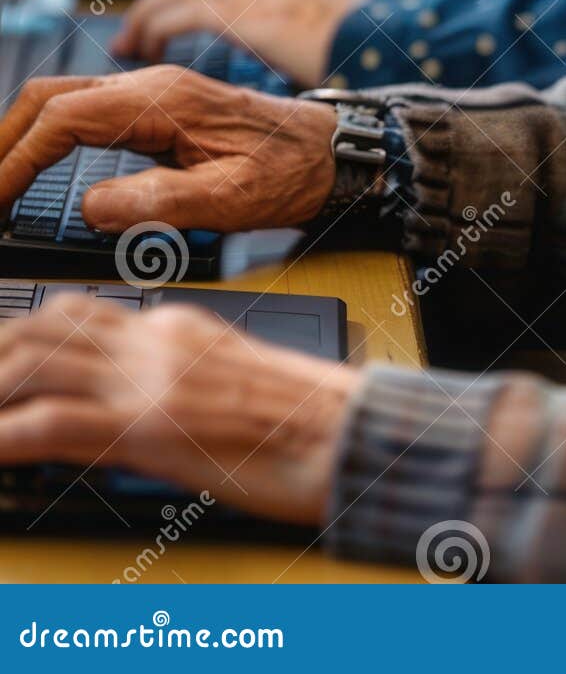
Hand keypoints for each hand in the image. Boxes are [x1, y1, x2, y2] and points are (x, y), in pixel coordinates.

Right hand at [0, 65, 336, 231]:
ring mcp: (151, 93)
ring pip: (62, 100)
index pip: (62, 118)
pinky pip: (85, 111)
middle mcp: (150, 85)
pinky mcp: (155, 108)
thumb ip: (161, 202)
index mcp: (163, 100)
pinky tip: (35, 165)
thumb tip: (94, 207)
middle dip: (4, 142)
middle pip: (49, 97)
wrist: (330, 150)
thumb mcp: (232, 198)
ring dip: (21, 136)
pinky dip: (47, 136)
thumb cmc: (291, 171)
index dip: (16, 159)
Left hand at [0, 294, 355, 526]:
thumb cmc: (304, 419)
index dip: (19, 335)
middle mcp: (154, 342)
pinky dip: (6, 437)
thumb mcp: (228, 381)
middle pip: (42, 329)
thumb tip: (130, 405)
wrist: (346, 429)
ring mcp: (148, 381)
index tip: (0, 357)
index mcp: (174, 326)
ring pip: (32, 364)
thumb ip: (173, 380)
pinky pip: (51, 425)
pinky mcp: (148, 427)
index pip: (76, 313)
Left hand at [113, 0, 367, 87]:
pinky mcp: (252, 15)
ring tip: (133, 44)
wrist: (393, 50)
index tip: (155, 22)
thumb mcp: (319, 29)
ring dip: (147, 12)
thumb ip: (286, 25)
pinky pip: (186, 13)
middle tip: (133, 34)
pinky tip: (150, 52)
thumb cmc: (363, 51)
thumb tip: (263, 40)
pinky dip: (157, 29)